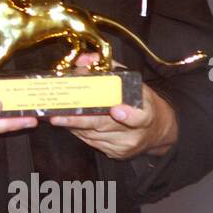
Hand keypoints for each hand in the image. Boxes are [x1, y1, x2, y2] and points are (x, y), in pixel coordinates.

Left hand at [48, 53, 177, 159]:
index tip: (116, 110)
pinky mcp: (116, 154)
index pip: (140, 116)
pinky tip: (68, 122)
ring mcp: (124, 146)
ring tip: (56, 115)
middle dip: (79, 120)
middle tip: (57, 116)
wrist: (157, 131)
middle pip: (105, 126)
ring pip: (93, 135)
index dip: (128, 115)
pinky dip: (78, 131)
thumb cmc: (141, 102)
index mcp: (146, 112)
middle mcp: (136, 133)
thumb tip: (86, 59)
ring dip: (73, 124)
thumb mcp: (134, 82)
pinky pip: (91, 141)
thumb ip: (111, 69)